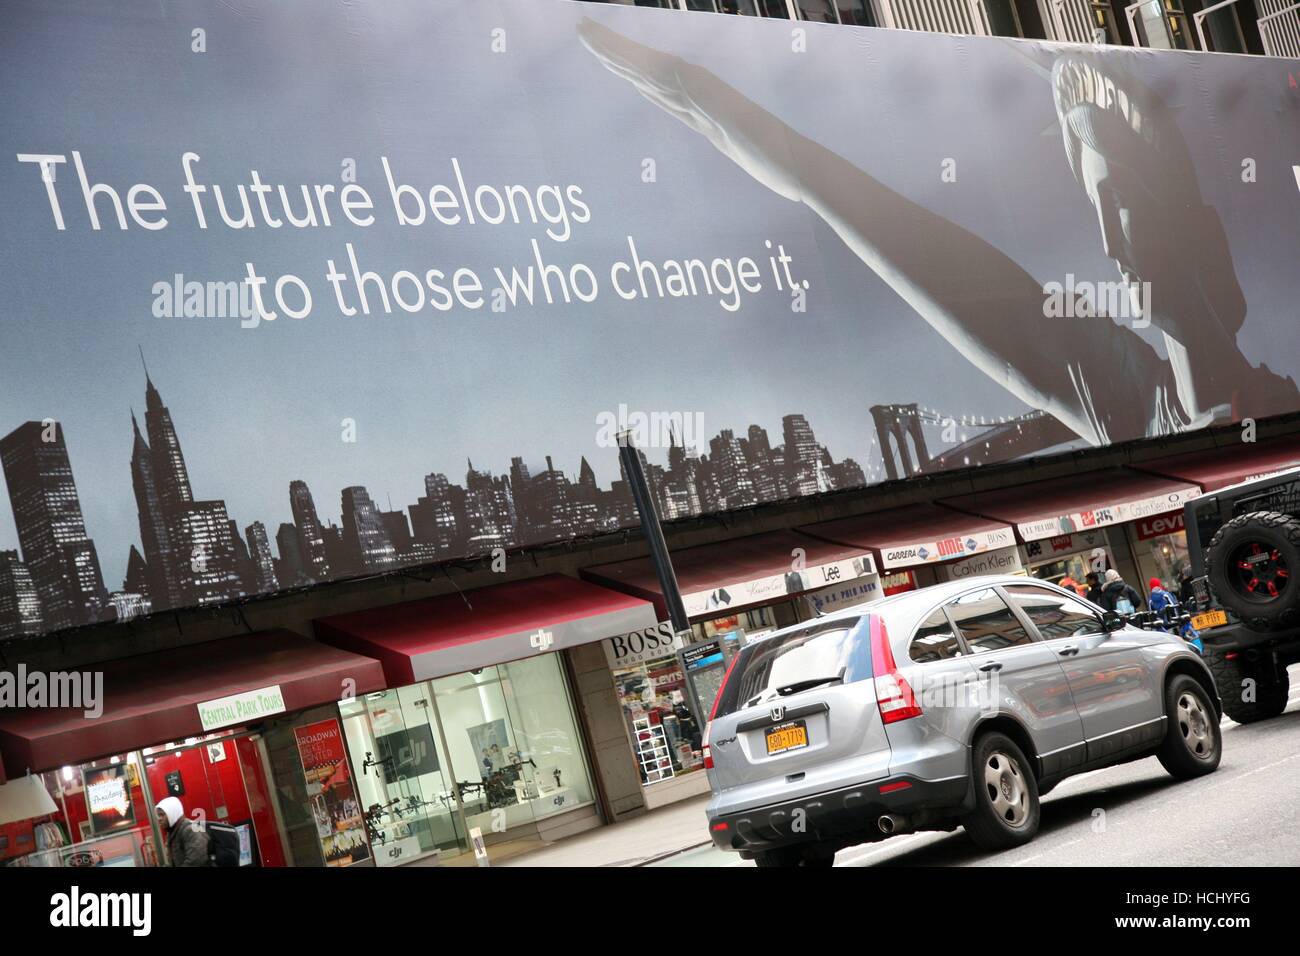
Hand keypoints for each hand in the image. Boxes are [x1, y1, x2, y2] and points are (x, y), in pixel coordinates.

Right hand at [577, 17, 802, 200]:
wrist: (798, 168)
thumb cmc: (775, 153)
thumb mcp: (742, 126)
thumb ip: (710, 100)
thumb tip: (679, 74)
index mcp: (699, 87)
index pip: (646, 63)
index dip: (616, 47)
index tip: (586, 28)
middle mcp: (697, 90)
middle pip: (644, 66)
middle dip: (612, 49)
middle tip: (580, 28)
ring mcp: (702, 107)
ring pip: (653, 81)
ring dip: (626, 65)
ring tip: (599, 51)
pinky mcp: (709, 123)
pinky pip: (670, 102)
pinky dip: (651, 92)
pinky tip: (640, 87)